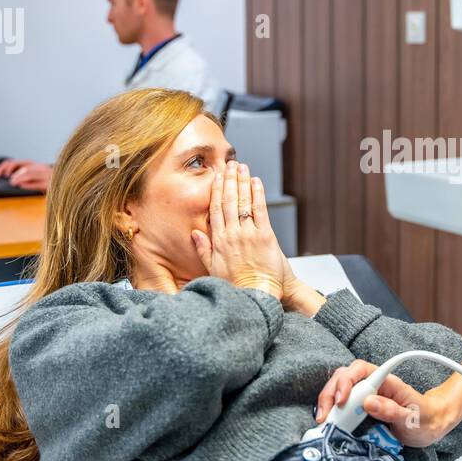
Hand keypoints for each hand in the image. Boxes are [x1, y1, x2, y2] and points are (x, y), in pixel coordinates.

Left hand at [0, 159, 51, 191]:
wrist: (68, 187)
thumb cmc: (49, 185)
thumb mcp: (35, 179)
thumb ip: (23, 178)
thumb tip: (6, 181)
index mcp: (35, 165)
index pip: (16, 162)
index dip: (4, 166)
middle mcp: (40, 167)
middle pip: (21, 164)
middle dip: (8, 169)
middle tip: (0, 176)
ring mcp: (46, 175)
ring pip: (29, 171)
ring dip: (18, 177)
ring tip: (11, 182)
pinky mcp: (50, 184)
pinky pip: (38, 183)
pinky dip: (29, 184)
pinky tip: (21, 186)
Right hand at [192, 162, 283, 298]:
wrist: (257, 295)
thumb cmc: (237, 286)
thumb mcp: (212, 270)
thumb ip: (203, 250)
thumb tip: (195, 233)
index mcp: (218, 242)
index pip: (215, 210)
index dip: (216, 190)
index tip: (217, 177)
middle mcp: (232, 235)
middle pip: (228, 201)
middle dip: (229, 180)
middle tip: (230, 165)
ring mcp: (248, 234)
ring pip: (243, 202)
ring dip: (242, 182)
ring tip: (242, 167)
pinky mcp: (266, 237)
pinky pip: (260, 210)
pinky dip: (257, 194)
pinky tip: (256, 181)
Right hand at [314, 359, 457, 447]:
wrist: (434, 424)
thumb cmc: (426, 418)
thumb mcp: (412, 419)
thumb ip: (392, 411)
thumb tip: (368, 403)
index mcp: (387, 382)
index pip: (360, 370)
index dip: (346, 382)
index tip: (341, 401)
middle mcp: (374, 385)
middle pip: (344, 378)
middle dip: (330, 394)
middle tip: (325, 416)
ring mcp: (366, 395)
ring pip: (340, 390)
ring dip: (329, 403)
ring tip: (325, 421)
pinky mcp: (361, 408)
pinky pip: (343, 405)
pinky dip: (333, 412)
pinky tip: (329, 423)